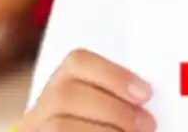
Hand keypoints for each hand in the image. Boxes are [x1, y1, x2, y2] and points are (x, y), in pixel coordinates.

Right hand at [19, 49, 154, 131]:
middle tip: (147, 125)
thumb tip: (149, 110)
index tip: (145, 94)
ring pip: (58, 126)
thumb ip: (123, 111)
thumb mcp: (110, 120)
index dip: (112, 74)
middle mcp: (38, 115)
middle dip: (112, 109)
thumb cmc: (104, 131)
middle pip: (65, 95)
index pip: (76, 63)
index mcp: (59, 93)